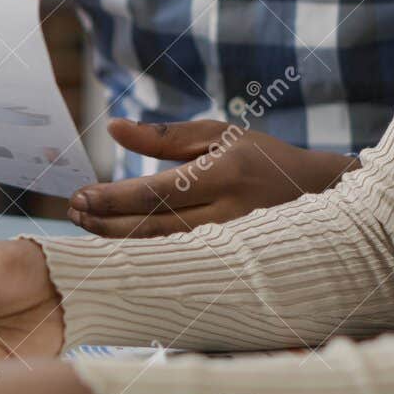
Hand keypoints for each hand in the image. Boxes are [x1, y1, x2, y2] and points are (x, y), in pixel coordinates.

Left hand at [67, 120, 359, 237]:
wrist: (319, 197)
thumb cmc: (263, 159)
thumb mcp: (219, 135)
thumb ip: (163, 136)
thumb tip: (112, 128)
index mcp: (224, 176)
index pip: (156, 192)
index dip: (113, 199)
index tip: (80, 196)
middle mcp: (227, 215)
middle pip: (153, 227)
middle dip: (106, 223)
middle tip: (74, 214)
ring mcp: (231, 246)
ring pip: (163, 251)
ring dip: (118, 241)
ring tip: (87, 228)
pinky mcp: (231, 265)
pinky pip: (177, 263)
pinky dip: (142, 256)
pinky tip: (116, 248)